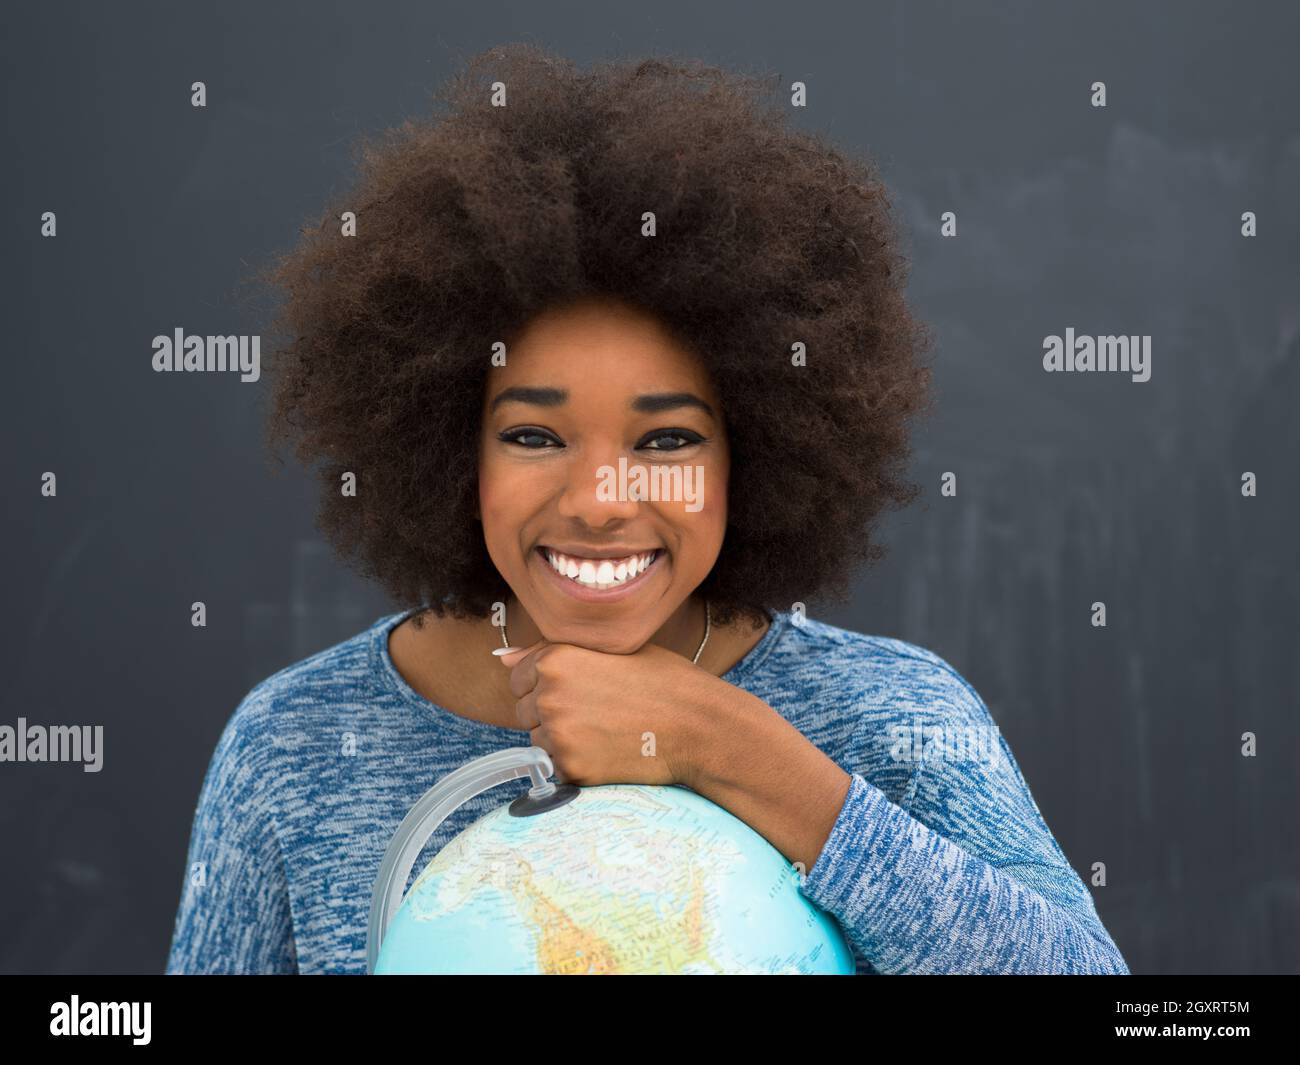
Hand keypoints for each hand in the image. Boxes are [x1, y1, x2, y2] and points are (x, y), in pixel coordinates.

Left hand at [495, 637, 716, 788]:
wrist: (700, 728)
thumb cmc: (664, 682)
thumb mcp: (613, 650)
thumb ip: (552, 651)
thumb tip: (503, 657)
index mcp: (556, 659)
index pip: (519, 676)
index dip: (547, 683)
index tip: (580, 690)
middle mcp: (549, 696)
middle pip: (524, 711)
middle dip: (551, 712)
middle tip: (597, 712)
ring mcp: (558, 736)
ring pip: (537, 741)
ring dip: (560, 740)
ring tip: (606, 732)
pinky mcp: (571, 770)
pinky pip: (556, 768)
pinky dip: (576, 763)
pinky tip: (609, 752)